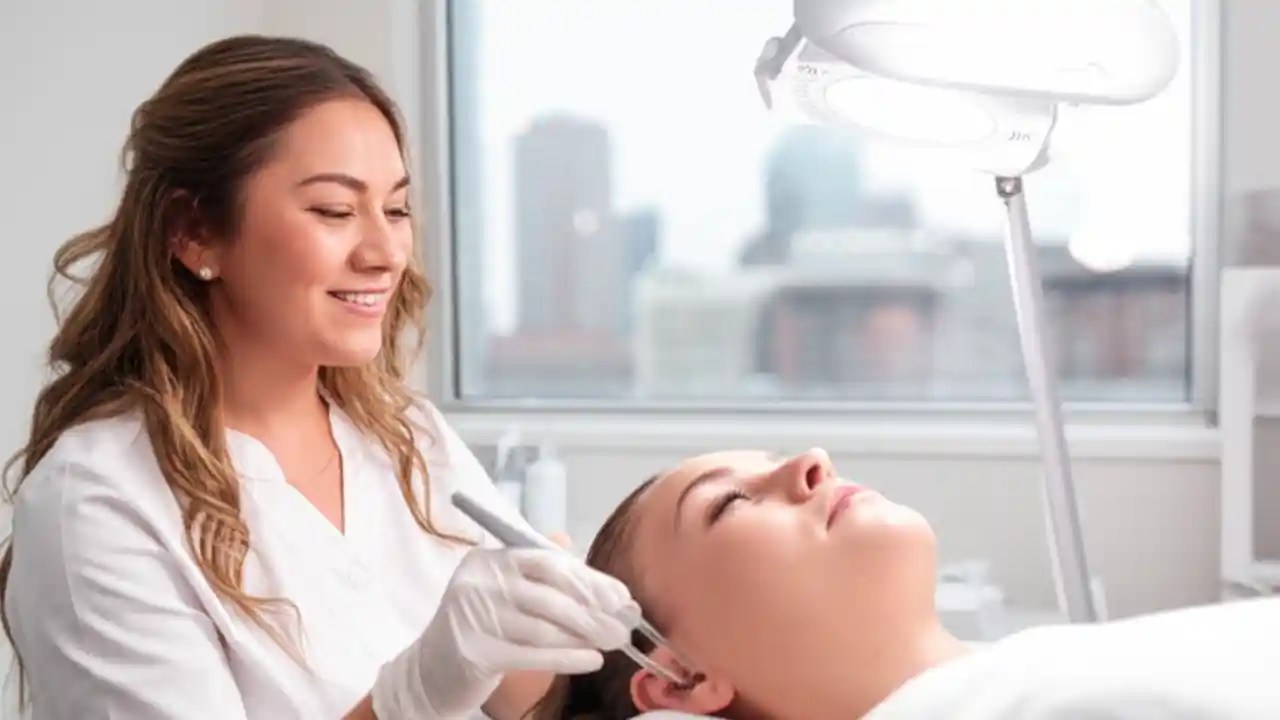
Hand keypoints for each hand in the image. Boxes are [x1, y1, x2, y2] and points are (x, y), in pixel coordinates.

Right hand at [371, 548, 635, 718]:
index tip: (620, 597)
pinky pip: (533, 655)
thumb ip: (544, 574)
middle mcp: (478, 581)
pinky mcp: (476, 652)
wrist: (431, 670)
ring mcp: (474, 616)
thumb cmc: (482, 626)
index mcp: (489, 559)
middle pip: (550, 594)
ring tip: (612, 643)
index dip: (589, 580)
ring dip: (585, 637)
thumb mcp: (506, 590)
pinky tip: (591, 660)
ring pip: (544, 627)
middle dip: (593, 611)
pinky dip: (568, 658)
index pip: (548, 562)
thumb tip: (597, 573)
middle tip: (624, 626)